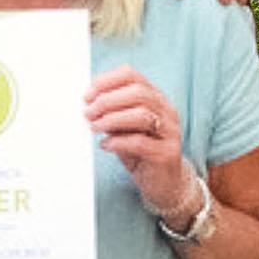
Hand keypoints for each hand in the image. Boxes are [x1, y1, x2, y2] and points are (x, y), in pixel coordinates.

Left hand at [85, 66, 189, 213]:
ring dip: (111, 120)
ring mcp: (170, 132)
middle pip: (138, 93)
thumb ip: (111, 112)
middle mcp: (166, 111)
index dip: (107, 81)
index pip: (132, 76)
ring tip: (94, 128)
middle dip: (107, 101)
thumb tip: (87, 102)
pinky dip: (118, 142)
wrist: (164, 182)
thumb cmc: (140, 150)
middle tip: (88, 114)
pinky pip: (141, 142)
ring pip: (142, 115)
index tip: (87, 95)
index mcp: (155, 98)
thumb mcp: (123, 127)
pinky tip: (105, 145)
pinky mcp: (167, 153)